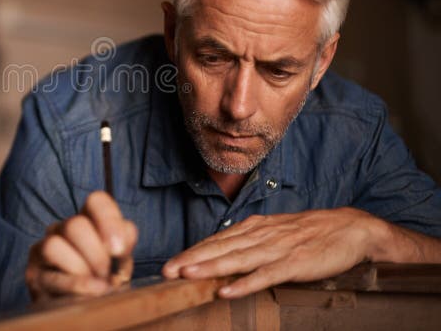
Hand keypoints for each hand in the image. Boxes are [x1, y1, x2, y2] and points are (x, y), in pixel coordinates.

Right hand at [25, 191, 137, 300]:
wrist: (84, 311)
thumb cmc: (105, 281)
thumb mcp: (120, 261)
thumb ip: (124, 245)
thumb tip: (119, 245)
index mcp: (87, 220)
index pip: (96, 201)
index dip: (109, 221)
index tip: (118, 250)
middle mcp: (62, 229)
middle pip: (74, 225)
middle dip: (97, 255)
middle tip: (107, 275)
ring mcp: (42, 249)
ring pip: (54, 245)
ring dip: (81, 270)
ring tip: (96, 287)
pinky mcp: (33, 274)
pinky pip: (51, 276)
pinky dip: (75, 286)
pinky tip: (90, 294)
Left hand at [162, 207, 386, 297]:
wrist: (351, 228)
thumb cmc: (311, 233)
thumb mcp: (275, 233)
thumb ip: (251, 242)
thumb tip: (225, 255)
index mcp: (255, 227)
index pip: (217, 240)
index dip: (193, 252)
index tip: (171, 264)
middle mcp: (261, 235)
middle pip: (220, 248)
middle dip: (191, 259)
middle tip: (167, 271)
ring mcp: (277, 249)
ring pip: (237, 259)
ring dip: (210, 268)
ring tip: (187, 276)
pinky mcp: (294, 263)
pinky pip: (265, 275)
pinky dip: (245, 284)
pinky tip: (227, 291)